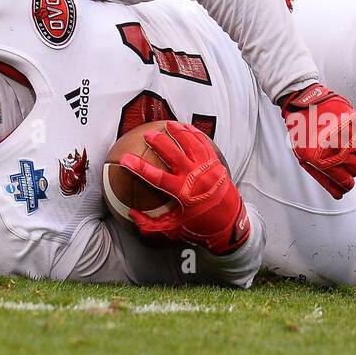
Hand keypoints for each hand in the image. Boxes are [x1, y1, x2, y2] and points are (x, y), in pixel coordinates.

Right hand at [117, 122, 249, 254]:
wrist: (230, 225)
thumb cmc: (200, 228)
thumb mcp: (173, 229)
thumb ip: (149, 224)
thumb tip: (131, 214)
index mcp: (183, 193)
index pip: (156, 177)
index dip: (139, 167)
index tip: (125, 159)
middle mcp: (196, 177)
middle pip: (174, 153)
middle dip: (159, 142)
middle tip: (148, 135)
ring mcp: (208, 169)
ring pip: (191, 144)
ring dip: (179, 132)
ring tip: (168, 125)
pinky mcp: (217, 165)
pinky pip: (205, 145)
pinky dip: (196, 134)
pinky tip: (188, 128)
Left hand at [279, 83, 355, 198]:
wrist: (302, 103)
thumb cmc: (301, 131)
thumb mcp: (304, 157)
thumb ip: (322, 177)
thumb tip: (339, 194)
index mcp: (322, 161)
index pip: (346, 183)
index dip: (346, 184)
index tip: (345, 182)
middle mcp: (337, 148)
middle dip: (350, 167)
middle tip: (340, 158)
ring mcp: (348, 133)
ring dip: (355, 152)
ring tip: (342, 142)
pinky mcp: (355, 120)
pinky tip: (348, 133)